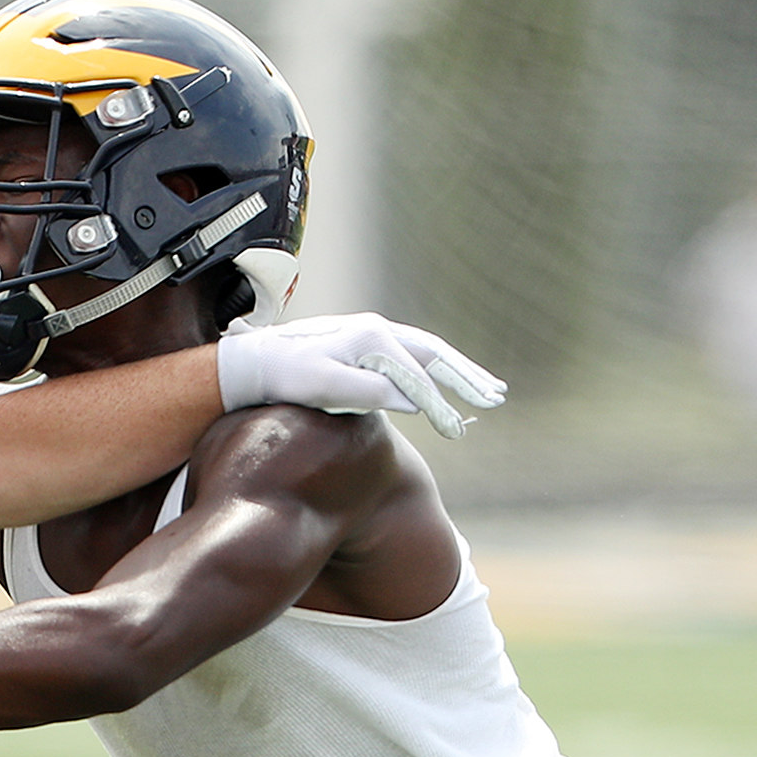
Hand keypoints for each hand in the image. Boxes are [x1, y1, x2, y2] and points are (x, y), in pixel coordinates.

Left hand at [216, 311, 506, 438]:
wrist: (258, 361)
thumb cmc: (289, 377)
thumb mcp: (324, 387)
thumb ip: (369, 391)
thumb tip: (413, 399)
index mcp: (372, 339)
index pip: (418, 375)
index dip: (441, 403)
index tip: (459, 427)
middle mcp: (378, 330)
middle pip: (435, 353)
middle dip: (468, 377)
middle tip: (497, 396)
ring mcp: (374, 334)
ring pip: (428, 351)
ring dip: (459, 370)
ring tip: (487, 388)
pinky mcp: (368, 344)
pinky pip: (413, 354)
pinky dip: (437, 367)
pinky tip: (448, 382)